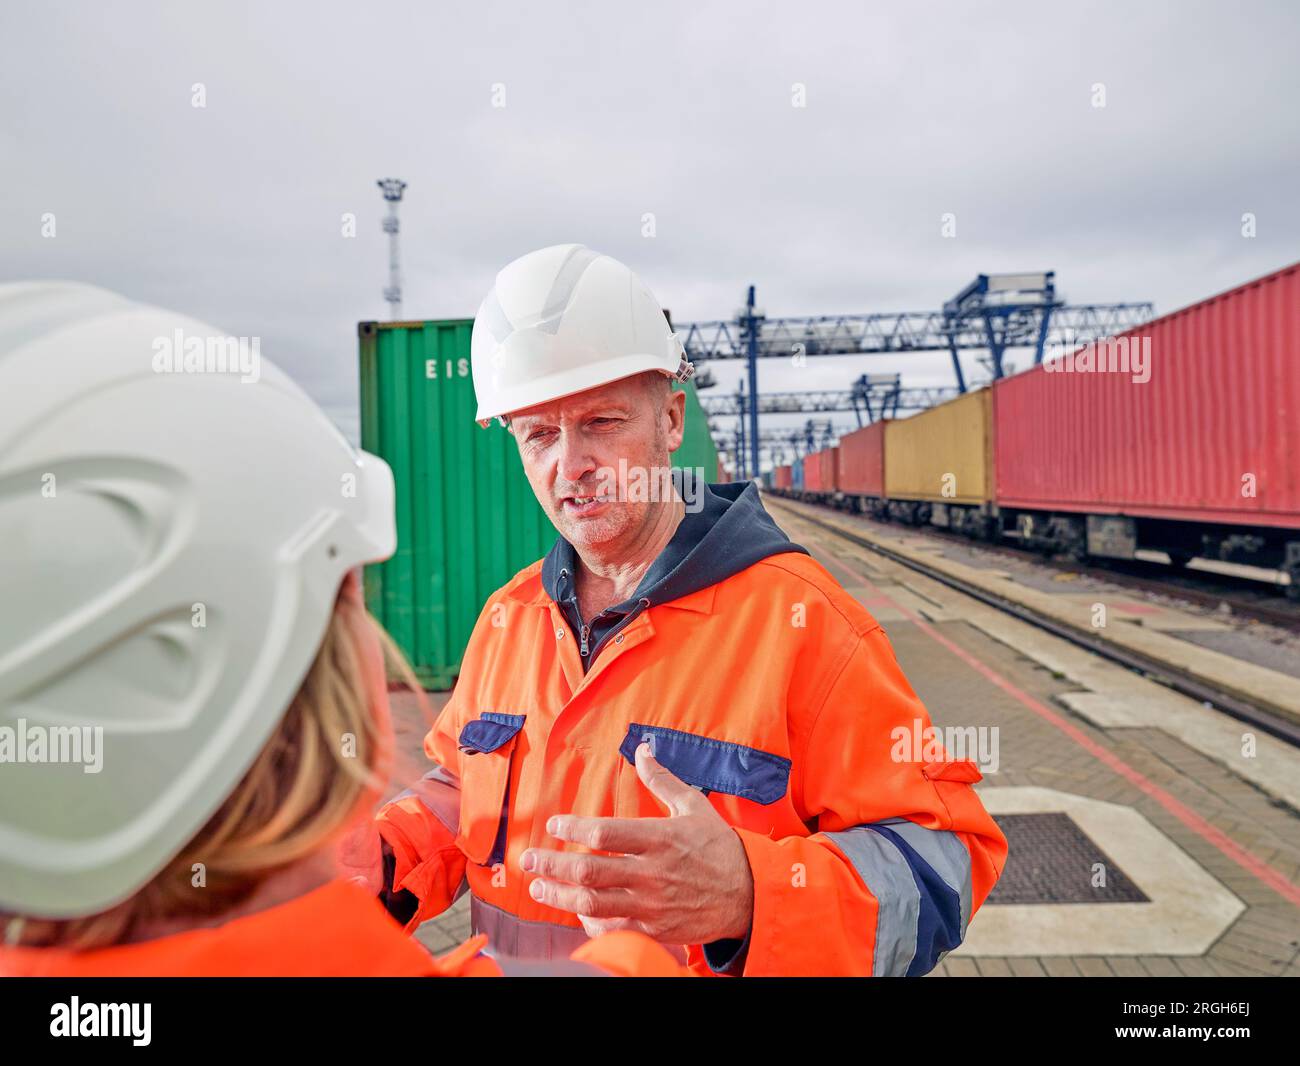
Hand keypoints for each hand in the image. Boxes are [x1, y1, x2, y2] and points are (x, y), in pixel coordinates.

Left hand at [519, 743, 754, 944]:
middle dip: (552, 865)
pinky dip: (588, 922)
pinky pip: (612, 928)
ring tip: (539, 888)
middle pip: (590, 870)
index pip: (603, 832)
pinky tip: (574, 910)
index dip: (572, 829)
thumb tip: (643, 748)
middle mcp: (652, 872)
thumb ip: (662, 779)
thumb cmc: (719, 845)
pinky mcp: (655, 929)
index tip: (554, 825)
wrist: (750, 892)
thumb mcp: (694, 805)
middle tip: (529, 861)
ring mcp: (652, 904)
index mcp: (659, 838)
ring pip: (593, 903)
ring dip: (560, 896)